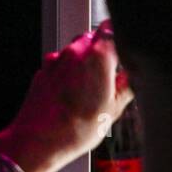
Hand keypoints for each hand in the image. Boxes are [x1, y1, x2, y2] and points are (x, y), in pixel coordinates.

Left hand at [0, 23, 134, 171]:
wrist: (38, 142)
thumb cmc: (75, 128)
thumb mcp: (114, 109)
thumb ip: (127, 85)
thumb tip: (134, 76)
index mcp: (98, 56)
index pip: (113, 29)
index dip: (122, 38)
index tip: (126, 52)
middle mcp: (75, 52)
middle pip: (94, 38)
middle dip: (104, 51)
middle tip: (112, 73)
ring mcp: (56, 61)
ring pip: (76, 50)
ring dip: (85, 62)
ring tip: (92, 88)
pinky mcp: (43, 72)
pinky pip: (61, 64)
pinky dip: (69, 72)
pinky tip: (74, 94)